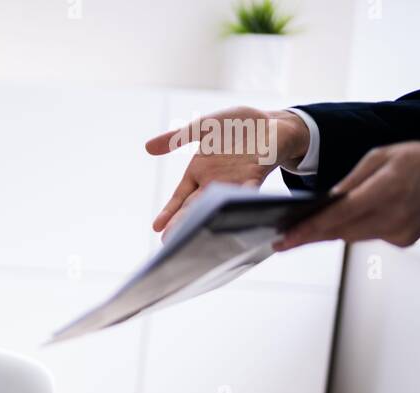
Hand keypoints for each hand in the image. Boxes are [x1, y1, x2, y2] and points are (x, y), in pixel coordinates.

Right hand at [146, 107, 309, 235]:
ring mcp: (235, 181)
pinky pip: (248, 188)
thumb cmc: (236, 127)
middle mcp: (215, 182)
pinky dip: (242, 196)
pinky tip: (235, 205)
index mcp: (199, 173)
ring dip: (210, 217)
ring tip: (200, 232)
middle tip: (173, 242)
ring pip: (218, 203)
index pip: (179, 199)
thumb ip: (177, 137)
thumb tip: (147, 148)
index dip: (169, 213)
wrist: (272, 123)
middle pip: (196, 206)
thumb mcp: (202, 127)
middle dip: (185, 223)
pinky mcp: (256, 174)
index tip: (157, 228)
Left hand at [277, 141, 419, 250]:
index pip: (341, 214)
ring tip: (301, 233)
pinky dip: (355, 230)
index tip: (287, 238)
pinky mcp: (404, 240)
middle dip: (310, 236)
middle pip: (342, 232)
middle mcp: (396, 214)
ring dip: (329, 234)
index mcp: (388, 188)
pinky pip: (369, 238)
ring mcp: (402, 231)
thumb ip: (353, 179)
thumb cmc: (417, 161)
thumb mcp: (381, 156)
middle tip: (282, 241)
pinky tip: (344, 223)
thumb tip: (329, 199)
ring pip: (352, 238)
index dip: (311, 228)